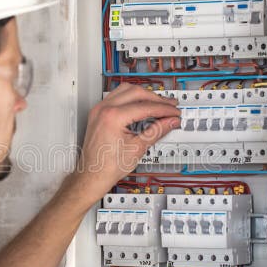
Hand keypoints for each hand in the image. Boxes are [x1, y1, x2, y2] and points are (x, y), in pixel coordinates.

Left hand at [66, 83, 180, 205]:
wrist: (92, 176)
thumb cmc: (108, 167)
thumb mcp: (138, 148)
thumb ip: (157, 131)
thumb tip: (170, 121)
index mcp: (112, 117)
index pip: (145, 106)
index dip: (164, 109)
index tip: (174, 112)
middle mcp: (103, 109)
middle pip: (136, 93)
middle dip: (156, 99)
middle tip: (170, 106)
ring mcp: (98, 110)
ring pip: (125, 90)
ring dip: (143, 95)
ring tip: (157, 103)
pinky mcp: (97, 113)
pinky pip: (116, 96)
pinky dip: (130, 98)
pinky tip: (140, 105)